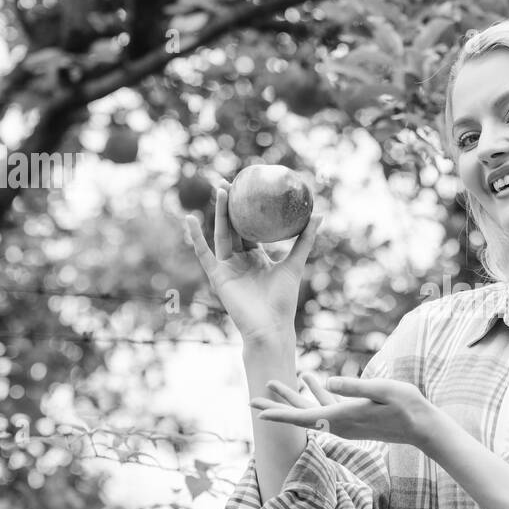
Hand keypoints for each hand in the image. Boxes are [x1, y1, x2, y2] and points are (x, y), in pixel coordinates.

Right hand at [180, 181, 321, 344]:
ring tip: (218, 190)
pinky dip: (196, 237)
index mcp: (257, 257)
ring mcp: (228, 267)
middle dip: (229, 205)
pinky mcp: (218, 276)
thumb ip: (305, 240)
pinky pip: (204, 254)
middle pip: (233, 227)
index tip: (246, 187)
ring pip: (221, 234)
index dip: (247, 209)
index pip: (250, 227)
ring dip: (218, 213)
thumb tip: (319, 214)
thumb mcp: (295, 264)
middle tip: (227, 181)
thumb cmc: (283, 301)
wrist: (271, 327)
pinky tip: (189, 219)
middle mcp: (241, 260)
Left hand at [251, 373, 435, 447]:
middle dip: (276, 406)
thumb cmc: (407, 407)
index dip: (280, 414)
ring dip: (293, 395)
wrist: (424, 428)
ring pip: (311, 409)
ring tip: (275, 382)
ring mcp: (346, 423)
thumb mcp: (384, 390)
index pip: (304, 417)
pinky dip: (315, 393)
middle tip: (251, 400)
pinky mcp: (353, 418)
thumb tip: (328, 382)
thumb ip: (355, 386)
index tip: (259, 413)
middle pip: (300, 416)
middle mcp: (340, 423)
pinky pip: (326, 406)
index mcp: (343, 416)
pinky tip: (311, 379)